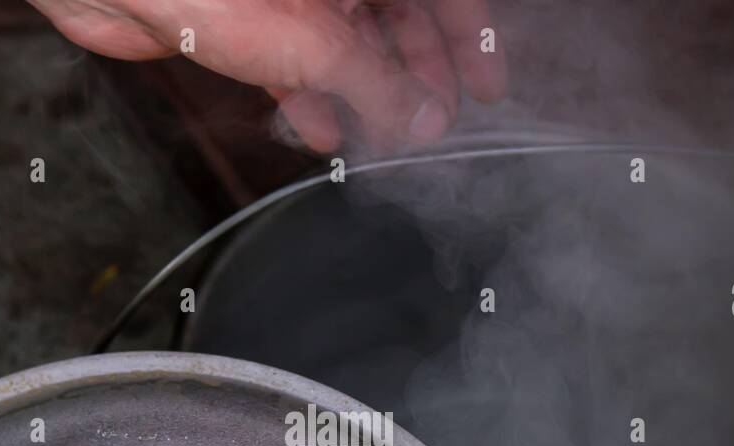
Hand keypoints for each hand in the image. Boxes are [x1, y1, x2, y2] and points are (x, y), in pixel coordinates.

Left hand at [27, 0, 506, 150]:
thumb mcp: (319, 44)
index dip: (470, 38)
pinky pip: (296, 61)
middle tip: (432, 126)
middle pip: (396, 18)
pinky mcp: (247, 21)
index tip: (486, 87)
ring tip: (385, 139)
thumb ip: (379, 85)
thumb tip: (424, 121)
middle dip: (416, 77)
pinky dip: (312, 95)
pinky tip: (322, 131)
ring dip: (367, 93)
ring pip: (346, 44)